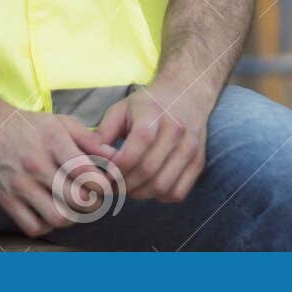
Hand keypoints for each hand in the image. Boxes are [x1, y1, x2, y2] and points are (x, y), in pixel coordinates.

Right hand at [0, 109, 108, 235]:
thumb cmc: (29, 126)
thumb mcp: (61, 123)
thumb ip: (89, 141)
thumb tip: (114, 158)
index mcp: (53, 142)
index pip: (85, 172)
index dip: (102, 184)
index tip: (104, 184)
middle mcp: (36, 165)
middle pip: (76, 200)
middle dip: (92, 203)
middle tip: (92, 198)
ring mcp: (19, 185)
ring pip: (57, 218)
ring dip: (72, 217)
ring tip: (72, 206)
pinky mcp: (6, 200)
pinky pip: (34, 227)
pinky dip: (47, 226)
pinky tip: (50, 212)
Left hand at [94, 80, 212, 202]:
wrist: (186, 94)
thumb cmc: (148, 104)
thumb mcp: (120, 109)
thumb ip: (103, 133)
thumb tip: (92, 158)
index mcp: (153, 116)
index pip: (132, 154)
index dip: (114, 171)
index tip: (104, 175)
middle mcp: (176, 132)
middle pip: (147, 172)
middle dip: (125, 185)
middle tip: (113, 186)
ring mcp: (190, 149)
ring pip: (162, 186)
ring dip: (141, 193)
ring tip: (128, 187)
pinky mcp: (198, 162)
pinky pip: (178, 192)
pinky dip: (160, 196)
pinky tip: (149, 186)